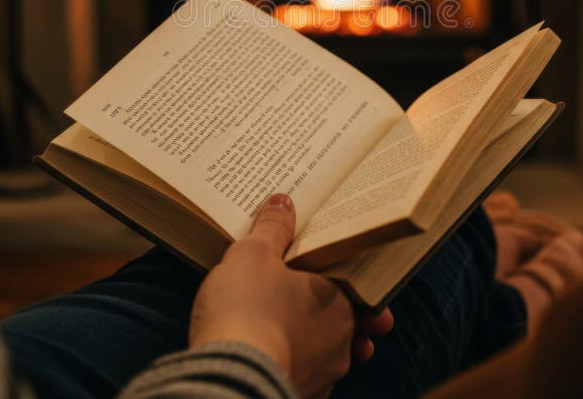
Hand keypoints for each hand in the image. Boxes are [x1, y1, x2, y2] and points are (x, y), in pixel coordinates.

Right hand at [189, 194, 392, 396]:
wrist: (228, 380)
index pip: (354, 284)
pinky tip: (271, 351)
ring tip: (288, 323)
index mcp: (339, 303)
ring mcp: (322, 377)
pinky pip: (303, 375)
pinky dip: (291, 363)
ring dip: (312, 339)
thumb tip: (284, 203)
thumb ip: (273, 228)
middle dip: (329, 307)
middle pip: (345, 319)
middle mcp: (341, 344)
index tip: (334, 269)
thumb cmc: (246, 312)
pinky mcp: (299, 396)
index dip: (343, 275)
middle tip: (308, 292)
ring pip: (327, 352)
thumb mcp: (253, 254)